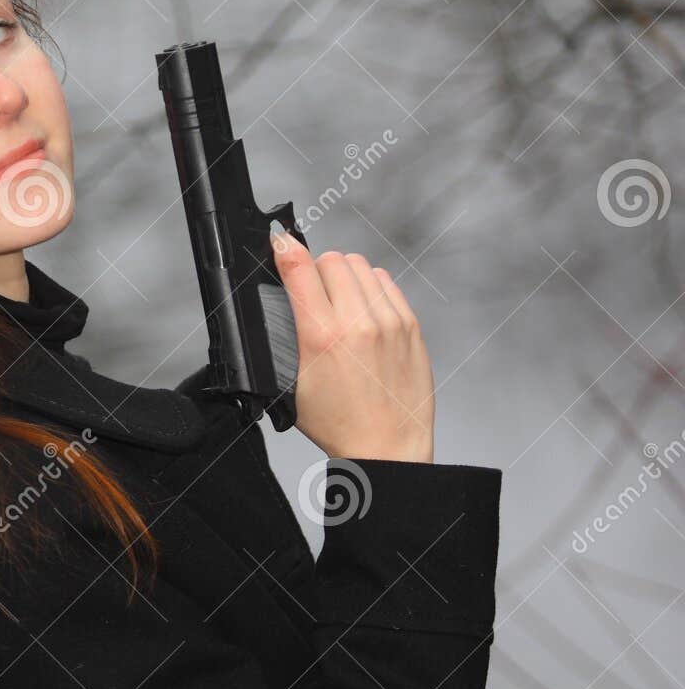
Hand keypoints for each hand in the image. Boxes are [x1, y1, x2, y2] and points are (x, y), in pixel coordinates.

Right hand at [270, 230, 434, 462]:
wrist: (387, 446)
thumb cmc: (338, 422)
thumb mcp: (293, 383)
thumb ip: (288, 335)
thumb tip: (285, 295)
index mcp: (321, 337)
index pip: (299, 268)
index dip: (284, 248)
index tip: (278, 242)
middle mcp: (358, 323)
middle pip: (331, 260)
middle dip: (315, 268)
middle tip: (312, 289)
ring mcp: (389, 322)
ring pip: (360, 265)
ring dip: (344, 274)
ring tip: (339, 298)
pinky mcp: (411, 325)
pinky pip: (386, 283)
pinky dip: (370, 286)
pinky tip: (363, 307)